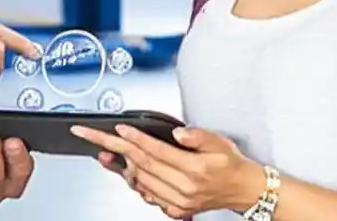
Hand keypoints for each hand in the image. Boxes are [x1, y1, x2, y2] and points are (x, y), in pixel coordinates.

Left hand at [71, 123, 263, 218]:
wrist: (243, 189)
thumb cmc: (230, 164)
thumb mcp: (219, 141)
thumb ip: (197, 136)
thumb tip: (177, 133)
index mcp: (194, 169)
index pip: (156, 151)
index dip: (135, 138)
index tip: (120, 128)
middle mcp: (184, 187)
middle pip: (141, 165)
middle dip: (114, 147)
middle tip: (93, 136)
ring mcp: (178, 201)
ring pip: (141, 181)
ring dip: (120, 165)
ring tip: (102, 150)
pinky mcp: (175, 209)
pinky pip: (147, 194)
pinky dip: (134, 180)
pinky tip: (125, 168)